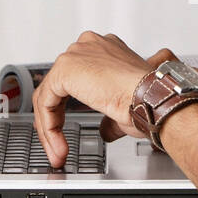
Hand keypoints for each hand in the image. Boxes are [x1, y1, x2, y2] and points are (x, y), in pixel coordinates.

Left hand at [31, 31, 158, 167]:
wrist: (152, 99)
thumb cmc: (148, 100)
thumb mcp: (123, 107)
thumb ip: (107, 115)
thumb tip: (105, 130)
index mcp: (105, 50)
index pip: (75, 79)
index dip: (67, 107)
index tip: (67, 130)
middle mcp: (89, 47)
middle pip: (58, 87)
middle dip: (56, 120)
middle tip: (59, 145)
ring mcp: (76, 55)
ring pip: (49, 95)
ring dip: (51, 128)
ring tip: (59, 150)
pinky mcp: (65, 68)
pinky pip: (45, 101)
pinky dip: (49, 126)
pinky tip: (57, 142)